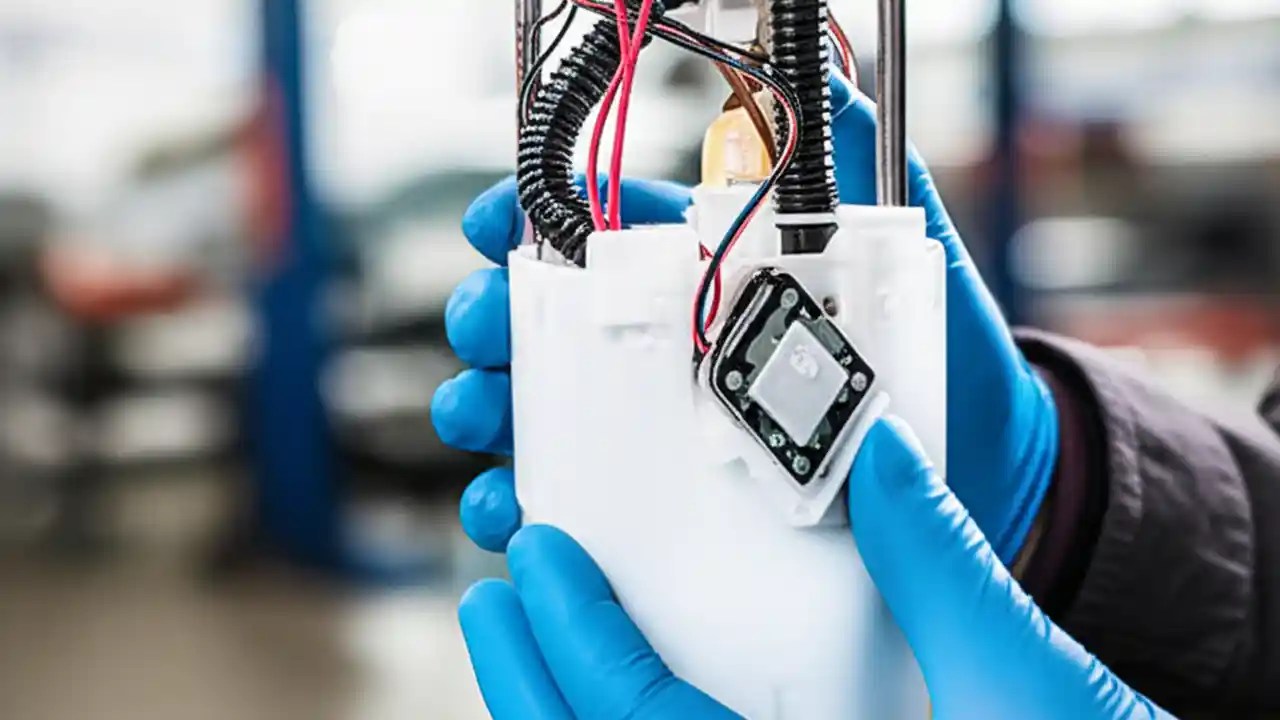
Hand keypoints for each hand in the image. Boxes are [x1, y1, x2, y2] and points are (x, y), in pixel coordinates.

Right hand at [435, 70, 1058, 562]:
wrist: (978, 462)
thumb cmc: (938, 355)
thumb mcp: (906, 247)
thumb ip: (863, 161)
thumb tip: (830, 83)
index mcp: (707, 279)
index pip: (599, 237)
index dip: (529, 221)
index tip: (488, 222)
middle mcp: (671, 352)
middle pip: (550, 328)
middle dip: (493, 321)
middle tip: (480, 331)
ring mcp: (667, 431)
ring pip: (547, 414)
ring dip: (490, 409)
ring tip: (476, 418)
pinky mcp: (676, 507)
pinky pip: (583, 504)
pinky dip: (529, 504)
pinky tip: (508, 508)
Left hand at [460, 418, 1169, 719]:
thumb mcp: (1032, 679)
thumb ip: (943, 564)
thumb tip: (875, 447)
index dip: (572, 638)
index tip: (534, 552)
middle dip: (532, 683)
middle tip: (499, 596)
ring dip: (569, 704)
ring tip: (539, 630)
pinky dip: (630, 717)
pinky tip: (632, 675)